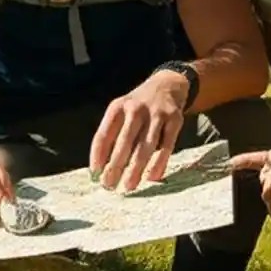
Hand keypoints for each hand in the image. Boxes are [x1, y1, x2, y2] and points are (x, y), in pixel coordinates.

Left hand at [89, 71, 187, 191]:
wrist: (168, 84)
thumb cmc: (138, 107)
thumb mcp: (121, 111)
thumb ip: (112, 134)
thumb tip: (101, 168)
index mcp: (117, 107)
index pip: (103, 134)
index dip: (98, 155)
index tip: (95, 174)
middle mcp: (136, 109)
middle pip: (124, 142)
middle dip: (116, 166)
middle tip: (110, 185)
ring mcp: (157, 114)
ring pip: (145, 146)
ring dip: (136, 169)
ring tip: (129, 186)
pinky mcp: (175, 120)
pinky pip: (166, 146)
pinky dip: (159, 163)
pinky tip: (153, 177)